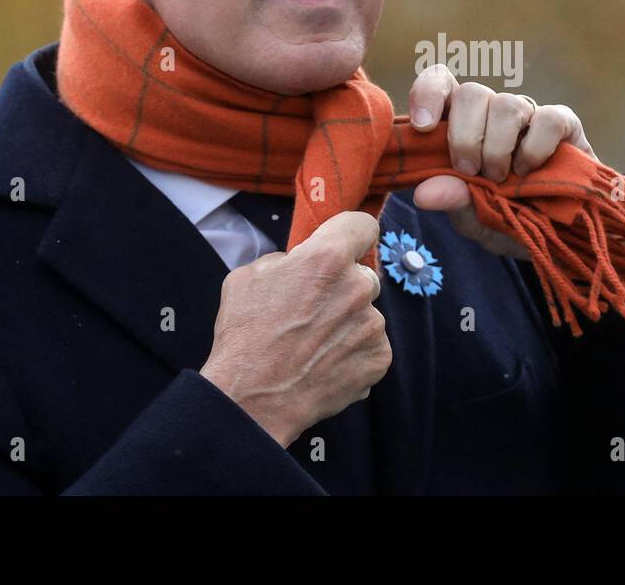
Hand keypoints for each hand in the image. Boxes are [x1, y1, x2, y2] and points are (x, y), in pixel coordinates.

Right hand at [200, 211, 390, 447]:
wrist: (252, 400)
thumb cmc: (245, 337)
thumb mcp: (248, 276)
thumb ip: (286, 260)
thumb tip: (301, 261)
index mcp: (326, 258)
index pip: (361, 225)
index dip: (350, 234)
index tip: (345, 245)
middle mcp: (358, 286)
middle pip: (362, 274)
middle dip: (342, 286)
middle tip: (314, 310)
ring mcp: (372, 325)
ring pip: (366, 313)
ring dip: (347, 323)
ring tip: (313, 344)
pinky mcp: (379, 358)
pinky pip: (371, 345)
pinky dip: (353, 352)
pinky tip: (324, 363)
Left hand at [406, 64, 598, 259]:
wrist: (556, 235)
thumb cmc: (506, 218)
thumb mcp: (472, 217)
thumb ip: (452, 200)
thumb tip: (423, 193)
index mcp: (461, 124)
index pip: (440, 83)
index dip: (428, 93)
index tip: (423, 127)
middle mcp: (492, 112)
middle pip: (471, 93)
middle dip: (465, 137)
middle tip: (470, 171)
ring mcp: (528, 115)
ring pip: (506, 104)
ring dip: (498, 148)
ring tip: (499, 179)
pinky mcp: (564, 124)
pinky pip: (548, 119)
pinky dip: (535, 148)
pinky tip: (529, 171)